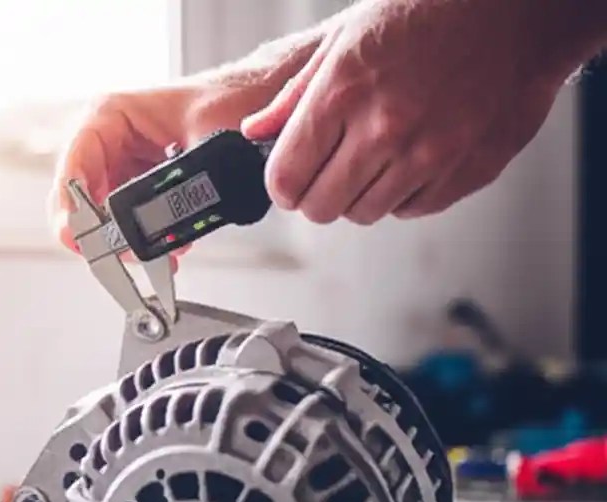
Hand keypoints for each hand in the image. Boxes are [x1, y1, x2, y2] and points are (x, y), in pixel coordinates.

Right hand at [49, 83, 287, 264]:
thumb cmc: (237, 100)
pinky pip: (124, 217)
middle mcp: (108, 138)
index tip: (80, 238)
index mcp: (112, 114)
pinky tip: (170, 246)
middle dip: (102, 234)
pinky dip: (143, 238)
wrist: (266, 98)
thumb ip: (183, 183)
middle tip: (127, 256)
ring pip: (99, 215)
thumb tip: (163, 220)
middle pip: (79, 199)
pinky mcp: (135, 182)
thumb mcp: (210, 141)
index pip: (73, 167)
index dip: (71, 208)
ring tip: (163, 251)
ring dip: (125, 240)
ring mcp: (120, 162)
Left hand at [241, 0, 570, 224]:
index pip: (286, 178)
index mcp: (343, 94)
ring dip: (360, 195)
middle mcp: (385, 130)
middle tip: (328, 173)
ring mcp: (430, 154)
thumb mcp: (344, 39)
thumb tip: (254, 132)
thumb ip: (294, 95)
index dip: (281, 186)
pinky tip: (410, 158)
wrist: (514, 10)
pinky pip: (414, 208)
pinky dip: (404, 193)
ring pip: (366, 212)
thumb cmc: (425, 13)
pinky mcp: (469, 169)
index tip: (289, 180)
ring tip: (373, 159)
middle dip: (315, 195)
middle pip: (322, 207)